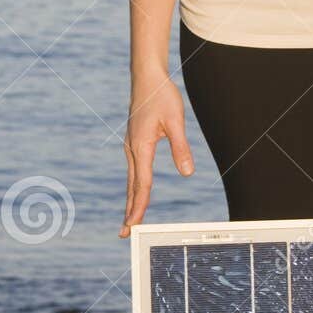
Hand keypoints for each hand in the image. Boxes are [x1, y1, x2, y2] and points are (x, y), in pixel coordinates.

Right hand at [120, 73, 194, 236]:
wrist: (147, 77)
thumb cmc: (162, 96)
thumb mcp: (177, 120)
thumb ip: (181, 147)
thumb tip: (187, 173)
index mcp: (141, 146)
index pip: (142, 183)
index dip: (140, 206)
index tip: (135, 225)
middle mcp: (132, 149)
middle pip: (132, 187)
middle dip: (130, 211)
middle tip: (125, 234)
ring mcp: (132, 146)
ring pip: (132, 180)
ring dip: (131, 201)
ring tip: (130, 221)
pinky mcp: (135, 143)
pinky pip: (135, 171)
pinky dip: (135, 187)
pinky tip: (137, 194)